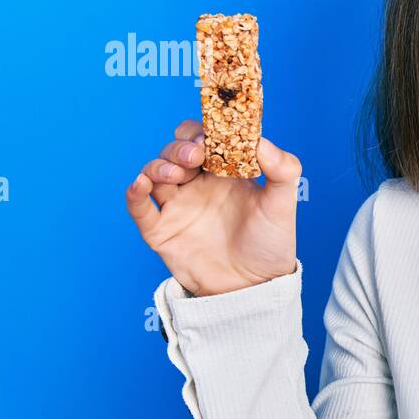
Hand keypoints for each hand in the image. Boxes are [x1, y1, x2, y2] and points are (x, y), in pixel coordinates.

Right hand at [126, 119, 301, 295]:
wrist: (255, 288)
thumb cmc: (270, 243)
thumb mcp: (283, 204)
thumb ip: (283, 169)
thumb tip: (261, 140)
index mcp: (224, 171)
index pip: (204, 137)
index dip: (204, 130)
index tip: (212, 133)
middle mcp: (197, 184)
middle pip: (176, 150)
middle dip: (181, 146)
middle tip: (196, 155)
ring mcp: (177, 206)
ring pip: (155, 172)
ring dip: (160, 165)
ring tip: (177, 174)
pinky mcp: (161, 230)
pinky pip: (139, 207)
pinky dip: (135, 193)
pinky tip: (141, 184)